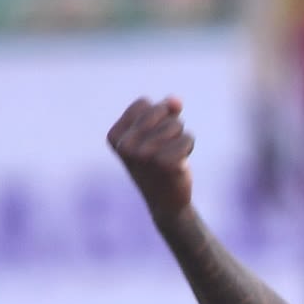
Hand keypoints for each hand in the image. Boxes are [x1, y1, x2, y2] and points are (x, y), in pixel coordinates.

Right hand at [107, 96, 194, 224]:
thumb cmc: (157, 164)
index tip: (151, 137)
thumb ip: (164, 110)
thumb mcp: (154, 133)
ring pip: (176, 124)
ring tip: (171, 155)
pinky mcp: (167, 164)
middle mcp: (127, 146)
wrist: (165, 203)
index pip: (143, 103)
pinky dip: (188, 146)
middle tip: (164, 147)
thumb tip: (177, 100)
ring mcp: (146, 156)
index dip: (156, 115)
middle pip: (160, 110)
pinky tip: (180, 162)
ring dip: (180, 137)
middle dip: (170, 124)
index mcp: (115, 136)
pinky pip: (188, 137)